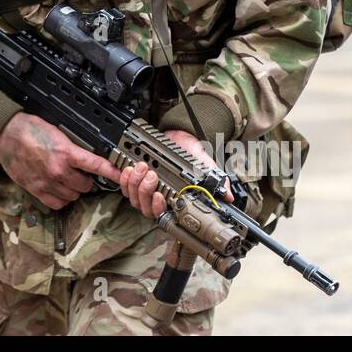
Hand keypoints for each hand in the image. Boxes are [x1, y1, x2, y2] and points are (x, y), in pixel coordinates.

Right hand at [0, 113, 120, 210]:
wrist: (6, 134)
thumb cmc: (29, 129)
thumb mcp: (57, 132)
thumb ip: (71, 147)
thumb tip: (85, 156)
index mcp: (65, 152)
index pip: (95, 165)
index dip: (111, 172)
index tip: (120, 175)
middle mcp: (58, 170)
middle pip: (85, 186)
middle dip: (86, 180)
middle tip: (81, 173)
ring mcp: (47, 182)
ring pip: (72, 196)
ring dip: (74, 190)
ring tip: (68, 180)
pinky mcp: (36, 189)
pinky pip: (56, 203)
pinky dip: (61, 199)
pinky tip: (59, 189)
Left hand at [118, 129, 232, 219]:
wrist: (181, 136)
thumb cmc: (191, 154)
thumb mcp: (205, 166)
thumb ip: (216, 181)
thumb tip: (228, 196)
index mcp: (175, 200)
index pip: (163, 214)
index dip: (159, 209)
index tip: (161, 195)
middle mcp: (159, 198)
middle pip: (145, 208)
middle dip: (145, 192)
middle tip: (151, 174)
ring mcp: (145, 189)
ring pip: (133, 198)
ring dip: (135, 183)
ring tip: (141, 167)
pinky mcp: (135, 178)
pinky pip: (124, 185)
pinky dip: (125, 178)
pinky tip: (130, 168)